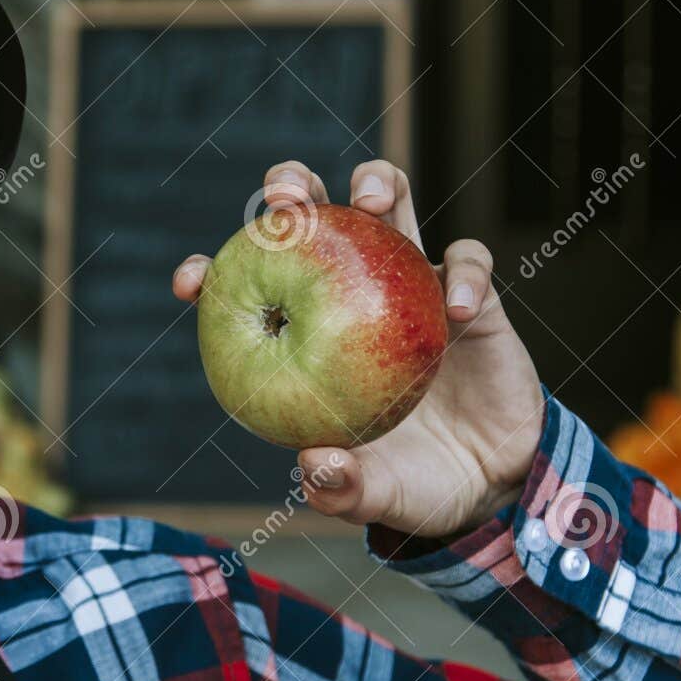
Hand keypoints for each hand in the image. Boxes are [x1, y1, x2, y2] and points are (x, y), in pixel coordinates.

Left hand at [172, 160, 544, 537]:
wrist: (490, 486)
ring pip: (391, 203)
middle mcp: (353, 294)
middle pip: (315, 213)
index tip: (190, 283)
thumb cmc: (411, 484)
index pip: (247, 287)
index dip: (211, 273)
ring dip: (377, 184)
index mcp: (307, 336)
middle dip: (291, 186)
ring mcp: (411, 286)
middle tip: (285, 200)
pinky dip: (464, 274)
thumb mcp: (375, 496)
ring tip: (369, 203)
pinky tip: (457, 310)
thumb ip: (343, 489)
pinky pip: (468, 262)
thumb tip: (315, 465)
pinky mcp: (472, 296)